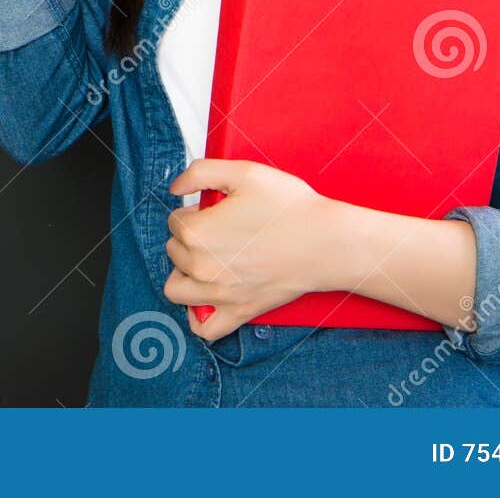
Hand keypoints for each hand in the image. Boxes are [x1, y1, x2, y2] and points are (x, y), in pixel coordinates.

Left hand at [163, 158, 347, 341]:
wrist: (325, 242)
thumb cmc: (289, 208)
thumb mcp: (243, 172)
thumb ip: (199, 173)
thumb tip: (175, 187)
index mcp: (197, 232)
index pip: (174, 221)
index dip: (194, 211)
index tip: (214, 210)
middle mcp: (201, 267)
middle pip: (173, 251)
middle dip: (189, 238)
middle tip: (219, 230)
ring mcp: (219, 294)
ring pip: (176, 288)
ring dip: (184, 273)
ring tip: (206, 260)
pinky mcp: (239, 312)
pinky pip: (204, 328)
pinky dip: (199, 315)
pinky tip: (207, 298)